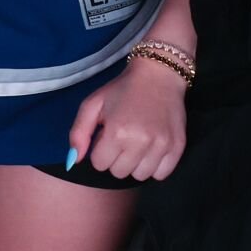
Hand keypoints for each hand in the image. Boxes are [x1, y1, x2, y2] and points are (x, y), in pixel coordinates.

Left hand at [67, 56, 187, 181]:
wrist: (158, 75)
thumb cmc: (122, 89)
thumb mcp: (93, 104)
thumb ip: (78, 133)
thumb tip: (73, 162)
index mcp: (117, 131)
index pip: (100, 164)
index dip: (100, 150)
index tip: (107, 136)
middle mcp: (140, 142)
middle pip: (119, 173)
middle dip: (116, 158)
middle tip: (122, 138)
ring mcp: (161, 146)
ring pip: (140, 176)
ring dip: (135, 163)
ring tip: (137, 143)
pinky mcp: (177, 148)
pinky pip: (161, 175)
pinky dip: (154, 166)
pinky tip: (151, 149)